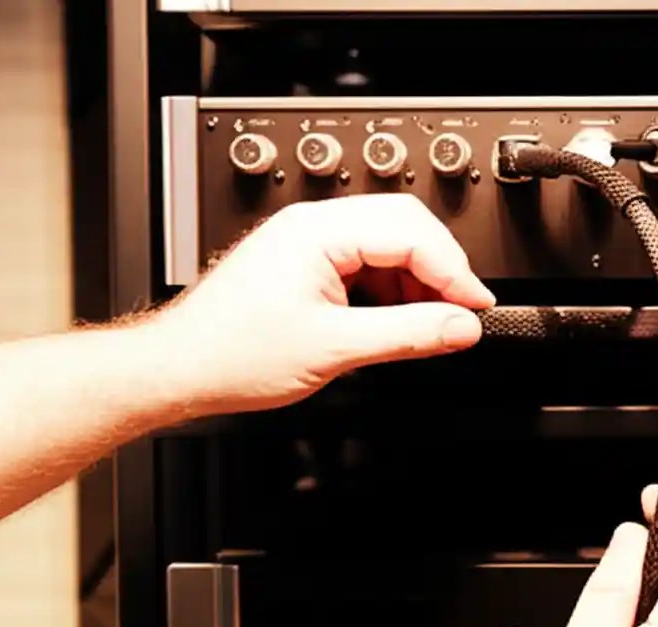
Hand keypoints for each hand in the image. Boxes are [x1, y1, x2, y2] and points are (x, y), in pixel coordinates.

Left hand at [152, 194, 495, 415]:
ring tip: (432, 323)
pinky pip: (366, 261)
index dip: (453, 270)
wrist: (182, 369)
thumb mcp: (335, 348)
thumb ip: (408, 335)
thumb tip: (460, 326)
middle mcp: (313, 225)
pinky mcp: (306, 263)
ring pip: (388, 243)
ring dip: (418, 280)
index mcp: (318, 231)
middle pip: (405, 226)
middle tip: (463, 310)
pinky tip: (399, 320)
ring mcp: (309, 242)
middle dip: (441, 268)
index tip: (475, 306)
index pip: (410, 233)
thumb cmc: (233, 353)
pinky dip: (392, 288)